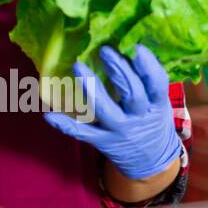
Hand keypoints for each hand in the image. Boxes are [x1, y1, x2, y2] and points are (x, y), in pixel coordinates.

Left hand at [43, 44, 181, 179]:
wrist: (152, 161)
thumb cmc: (152, 121)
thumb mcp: (158, 103)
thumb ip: (147, 81)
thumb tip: (130, 46)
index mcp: (156, 104)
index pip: (157, 84)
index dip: (148, 66)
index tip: (136, 48)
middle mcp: (139, 117)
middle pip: (132, 94)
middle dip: (118, 71)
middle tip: (104, 50)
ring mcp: (120, 130)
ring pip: (105, 110)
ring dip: (91, 89)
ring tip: (78, 67)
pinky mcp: (103, 142)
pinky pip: (83, 133)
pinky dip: (66, 125)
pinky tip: (49, 115)